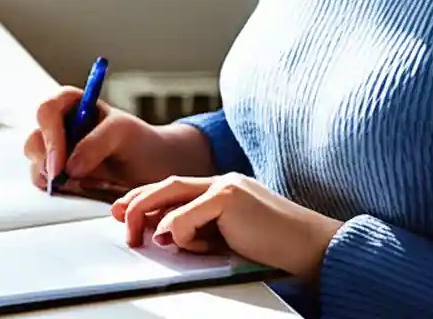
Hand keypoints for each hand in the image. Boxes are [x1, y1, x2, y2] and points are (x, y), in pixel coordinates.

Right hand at [23, 87, 217, 194]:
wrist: (151, 167)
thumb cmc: (138, 141)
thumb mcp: (122, 133)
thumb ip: (96, 143)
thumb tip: (69, 167)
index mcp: (70, 103)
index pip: (47, 111)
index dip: (50, 136)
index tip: (61, 164)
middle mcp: (57, 125)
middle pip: (34, 139)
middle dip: (47, 161)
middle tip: (63, 181)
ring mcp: (55, 150)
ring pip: (35, 163)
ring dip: (50, 177)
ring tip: (78, 185)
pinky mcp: (57, 173)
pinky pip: (44, 182)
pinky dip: (56, 189)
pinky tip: (77, 190)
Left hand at [112, 173, 343, 281]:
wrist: (313, 250)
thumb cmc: (274, 251)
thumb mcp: (226, 240)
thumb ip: (198, 231)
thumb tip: (163, 235)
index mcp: (221, 190)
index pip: (175, 188)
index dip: (146, 198)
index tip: (123, 211)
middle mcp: (222, 182)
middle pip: (167, 184)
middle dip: (137, 201)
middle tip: (119, 218)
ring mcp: (227, 185)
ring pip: (173, 192)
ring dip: (149, 213)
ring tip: (138, 235)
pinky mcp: (231, 196)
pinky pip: (190, 211)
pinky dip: (178, 227)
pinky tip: (177, 241)